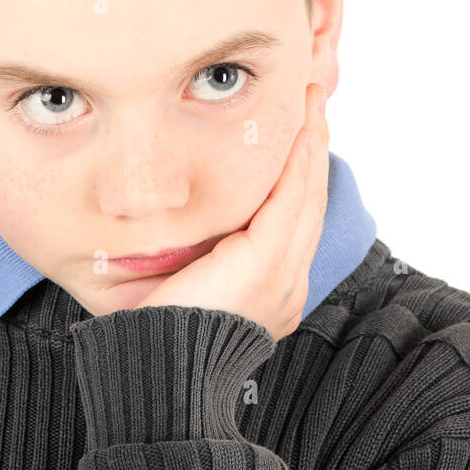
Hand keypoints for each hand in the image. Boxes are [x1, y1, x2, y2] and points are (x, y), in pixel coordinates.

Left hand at [132, 81, 329, 340]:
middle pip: (311, 200)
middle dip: (314, 146)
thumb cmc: (155, 335)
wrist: (155, 371)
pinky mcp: (267, 265)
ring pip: (308, 193)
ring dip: (312, 141)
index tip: (301, 131)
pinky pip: (291, 199)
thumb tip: (188, 219)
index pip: (295, 219)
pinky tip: (301, 128)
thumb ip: (200, 252)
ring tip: (311, 98)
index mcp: (273, 292)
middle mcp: (289, 285)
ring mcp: (284, 277)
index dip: (302, 172)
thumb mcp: (184, 285)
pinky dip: (299, 159)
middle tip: (314, 99)